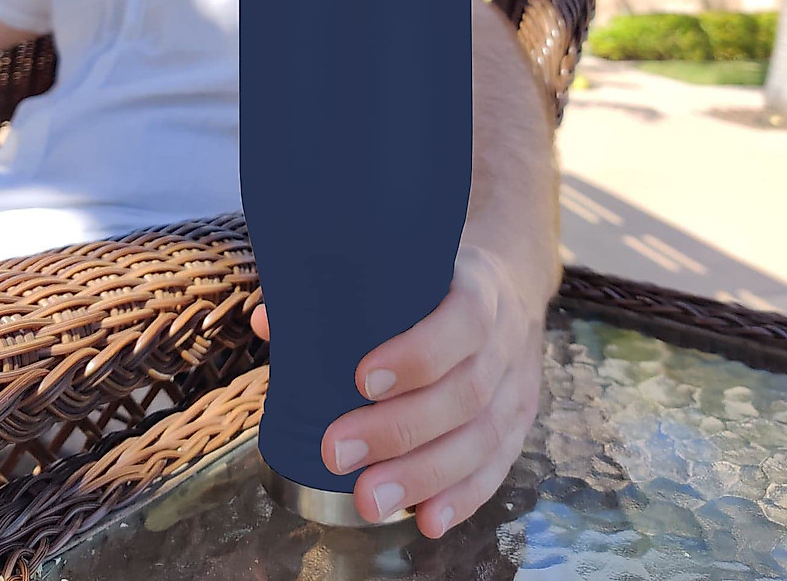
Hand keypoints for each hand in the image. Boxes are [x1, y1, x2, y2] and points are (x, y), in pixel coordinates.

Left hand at [249, 243, 543, 538]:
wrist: (508, 287)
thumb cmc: (437, 281)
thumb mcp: (407, 266)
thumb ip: (340, 288)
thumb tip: (269, 320)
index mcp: (479, 288)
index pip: (462, 321)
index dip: (418, 354)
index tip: (361, 379)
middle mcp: (505, 340)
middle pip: (465, 392)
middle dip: (399, 430)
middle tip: (337, 451)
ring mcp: (516, 386)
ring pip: (482, 439)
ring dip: (424, 475)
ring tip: (368, 498)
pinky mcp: (518, 426)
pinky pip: (496, 467)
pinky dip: (462, 498)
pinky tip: (426, 520)